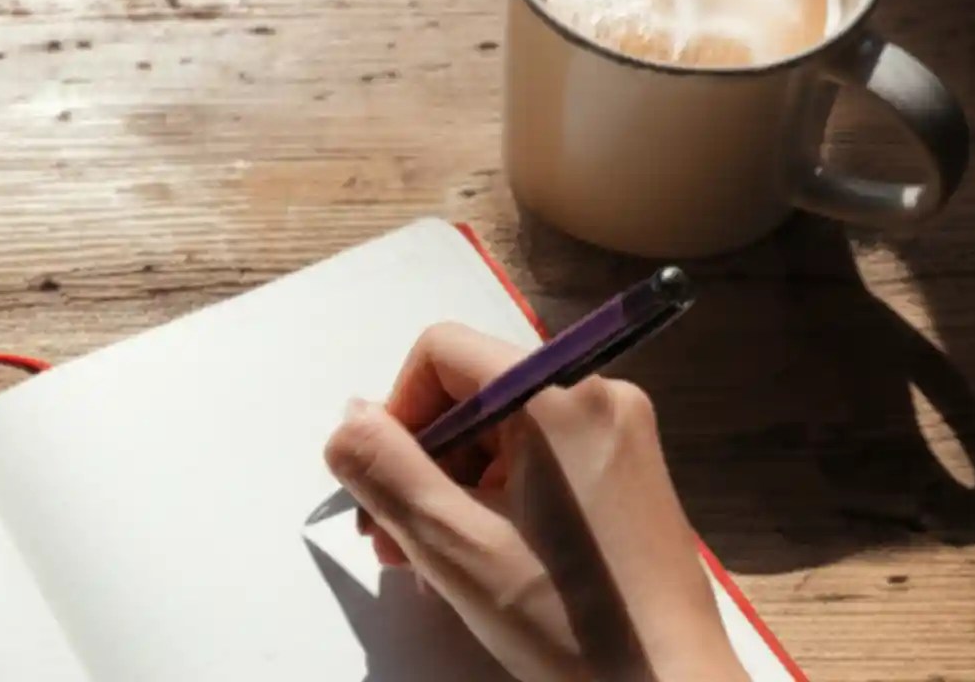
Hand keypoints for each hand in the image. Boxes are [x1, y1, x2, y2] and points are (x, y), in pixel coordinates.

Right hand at [324, 323, 749, 681]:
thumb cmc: (569, 622)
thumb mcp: (455, 544)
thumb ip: (387, 471)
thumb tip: (348, 419)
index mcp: (558, 396)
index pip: (443, 353)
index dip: (397, 411)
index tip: (382, 484)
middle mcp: (596, 396)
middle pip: (472, 395)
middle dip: (421, 462)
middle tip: (391, 539)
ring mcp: (618, 435)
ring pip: (502, 434)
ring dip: (452, 488)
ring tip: (428, 562)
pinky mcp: (625, 474)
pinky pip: (538, 462)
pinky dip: (495, 499)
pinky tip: (478, 560)